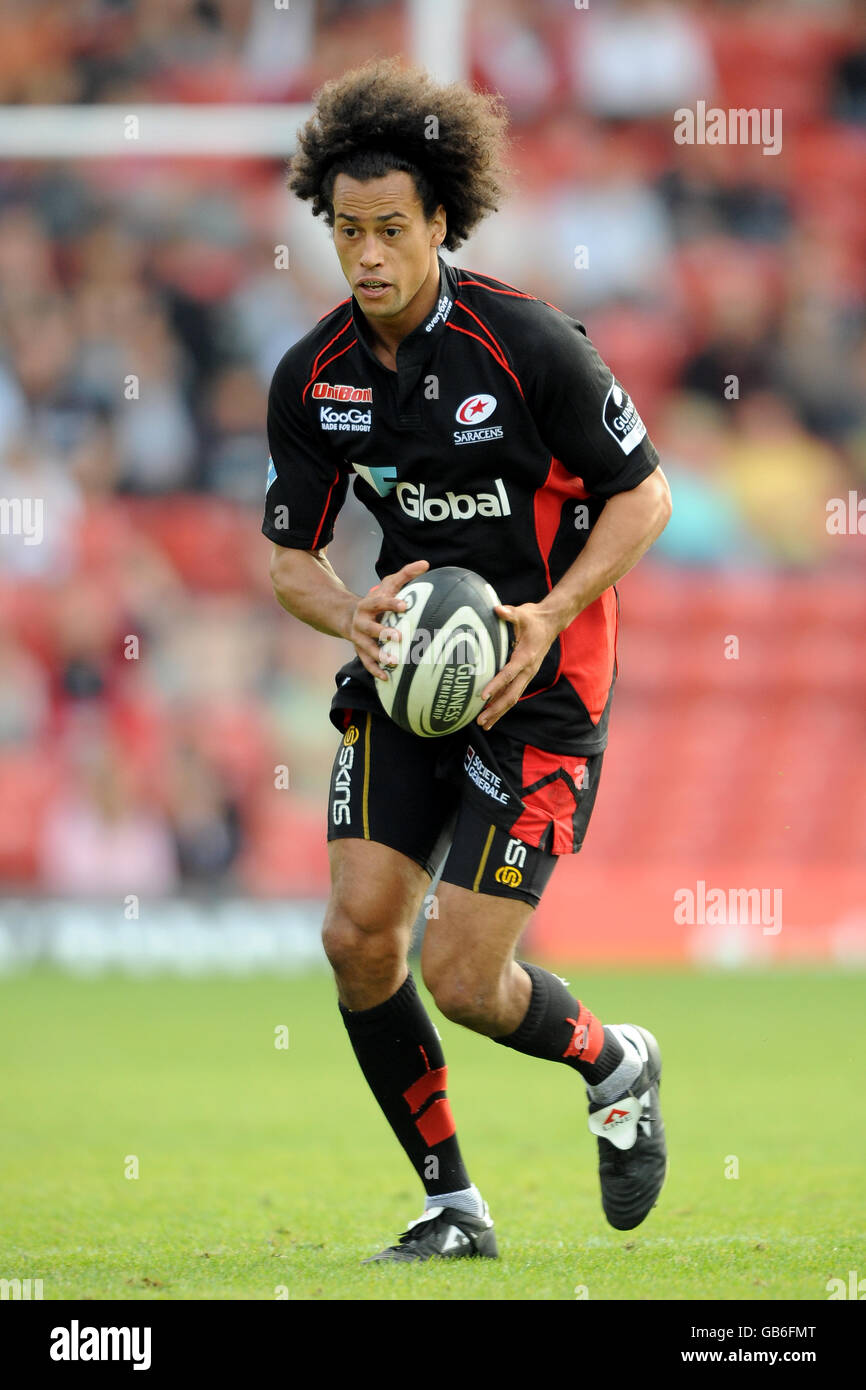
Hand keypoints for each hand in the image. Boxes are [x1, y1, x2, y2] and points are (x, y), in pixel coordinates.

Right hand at [348, 559, 429, 681]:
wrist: (349, 616)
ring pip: (366, 648)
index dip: (390, 603)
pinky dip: (375, 670)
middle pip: (370, 628)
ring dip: (379, 655)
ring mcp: (358, 637)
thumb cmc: (378, 600)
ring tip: (394, 662)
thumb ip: (406, 574)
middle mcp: (361, 621)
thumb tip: (426, 564)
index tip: (405, 605)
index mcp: (368, 604)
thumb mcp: (388, 585)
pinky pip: (366, 662)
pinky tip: (387, 678)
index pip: (378, 602)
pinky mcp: (359, 650)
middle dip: (383, 632)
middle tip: (399, 637)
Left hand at [477, 602, 559, 728]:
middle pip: (511, 694)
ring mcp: (528, 674)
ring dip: (498, 711)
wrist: (552, 622)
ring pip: (513, 697)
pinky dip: (503, 704)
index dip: (495, 685)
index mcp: (525, 657)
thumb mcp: (523, 613)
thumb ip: (509, 613)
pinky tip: (493, 713)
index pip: (508, 674)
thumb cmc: (535, 618)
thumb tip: (497, 609)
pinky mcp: (526, 675)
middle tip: (480, 720)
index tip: (482, 696)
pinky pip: (514, 693)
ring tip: (484, 724)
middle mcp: (528, 670)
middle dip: (495, 709)